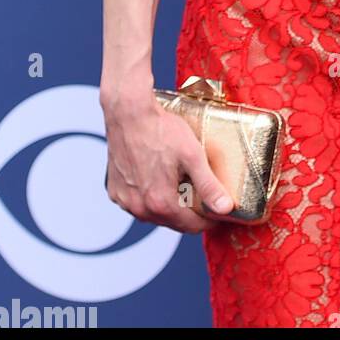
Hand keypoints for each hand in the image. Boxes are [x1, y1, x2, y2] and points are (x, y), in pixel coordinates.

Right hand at [102, 89, 233, 233]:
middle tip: (204, 196)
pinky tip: (159, 180)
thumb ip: (209, 185)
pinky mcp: (114, 190)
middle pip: (173, 222)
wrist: (129, 113)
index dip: (209, 220)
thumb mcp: (192, 155)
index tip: (219, 210)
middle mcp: (139, 208)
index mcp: (160, 203)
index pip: (191, 226)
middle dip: (190, 213)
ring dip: (169, 206)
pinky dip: (150, 197)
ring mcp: (124, 201)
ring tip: (183, 185)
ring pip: (154, 215)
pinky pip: (137, 203)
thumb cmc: (161, 130)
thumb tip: (225, 209)